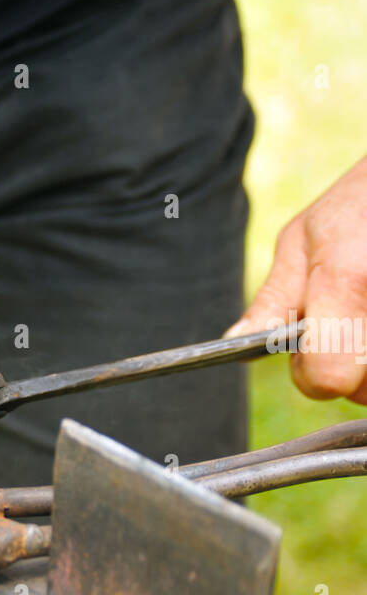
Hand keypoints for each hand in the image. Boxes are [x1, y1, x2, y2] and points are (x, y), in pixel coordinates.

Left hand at [226, 156, 366, 403]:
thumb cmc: (359, 202)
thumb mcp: (305, 238)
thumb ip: (276, 298)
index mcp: (349, 279)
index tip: (310, 350)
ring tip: (362, 318)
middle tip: (347, 326)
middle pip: (364, 392)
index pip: (327, 376)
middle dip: (349, 372)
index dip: (312, 372)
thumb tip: (239, 339)